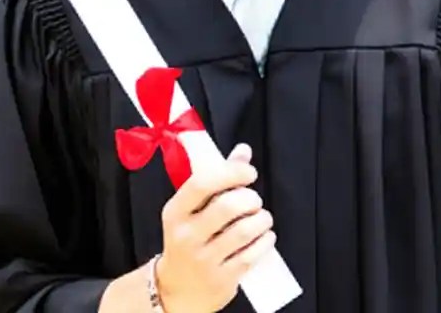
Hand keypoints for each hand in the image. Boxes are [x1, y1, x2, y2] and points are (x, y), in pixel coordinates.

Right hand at [154, 144, 275, 312]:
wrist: (178, 289)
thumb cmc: (187, 240)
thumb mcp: (192, 210)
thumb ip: (217, 178)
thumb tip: (243, 151)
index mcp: (175, 212)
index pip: (202, 183)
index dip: (232, 172)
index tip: (248, 173)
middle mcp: (186, 235)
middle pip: (228, 206)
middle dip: (251, 199)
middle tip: (254, 201)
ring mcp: (204, 259)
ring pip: (244, 231)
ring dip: (262, 219)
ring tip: (261, 218)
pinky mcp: (222, 278)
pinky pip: (253, 254)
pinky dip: (265, 240)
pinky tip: (264, 236)